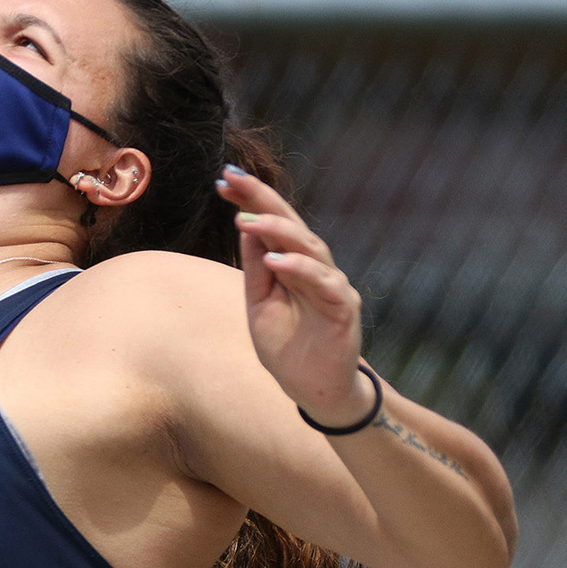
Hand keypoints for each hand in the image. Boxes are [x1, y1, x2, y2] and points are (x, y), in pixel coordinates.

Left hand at [217, 167, 369, 425]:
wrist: (314, 390)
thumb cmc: (287, 347)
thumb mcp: (259, 304)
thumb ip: (255, 269)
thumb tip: (243, 225)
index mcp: (292, 264)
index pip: (272, 222)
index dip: (250, 198)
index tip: (223, 179)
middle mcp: (315, 267)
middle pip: (290, 223)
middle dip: (261, 197)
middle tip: (233, 177)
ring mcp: (331, 285)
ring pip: (309, 247)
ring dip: (277, 230)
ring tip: (244, 220)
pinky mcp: (343, 308)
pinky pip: (323, 282)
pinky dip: (299, 269)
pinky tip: (275, 260)